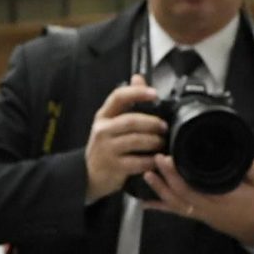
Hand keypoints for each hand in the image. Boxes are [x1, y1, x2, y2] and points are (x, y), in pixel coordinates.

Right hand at [86, 77, 166, 203]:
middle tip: (164, 127)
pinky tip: (157, 159)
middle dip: (152, 123)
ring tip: (162, 142)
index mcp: (103, 116)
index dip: (137, 93)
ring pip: (135, 141)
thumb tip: (138, 78)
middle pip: (131, 121)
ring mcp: (106, 149)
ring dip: (154, 141)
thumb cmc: (106, 146)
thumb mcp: (111, 123)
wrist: (89, 175)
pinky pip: (137, 162)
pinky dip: (150, 160)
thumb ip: (127, 102)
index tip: (154, 93)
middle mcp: (102, 130)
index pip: (118, 97)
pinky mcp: (114, 167)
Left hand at [140, 156, 253, 248]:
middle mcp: (205, 207)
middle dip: (166, 176)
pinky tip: (144, 203)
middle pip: (180, 194)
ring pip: (174, 203)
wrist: (253, 227)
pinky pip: (174, 211)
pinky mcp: (195, 215)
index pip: (196, 187)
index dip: (180, 175)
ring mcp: (198, 213)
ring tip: (147, 174)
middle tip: (157, 159)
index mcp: (220, 198)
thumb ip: (250, 167)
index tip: (171, 158)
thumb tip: (241, 152)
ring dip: (159, 189)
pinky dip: (158, 207)